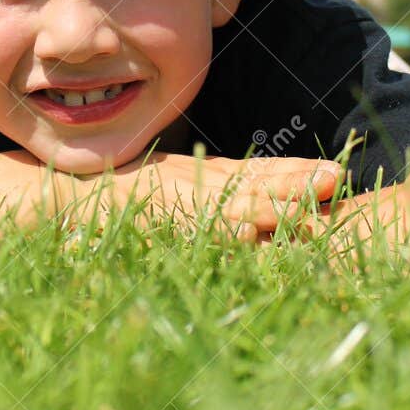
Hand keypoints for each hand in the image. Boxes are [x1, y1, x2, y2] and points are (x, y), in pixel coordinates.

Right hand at [75, 152, 344, 241]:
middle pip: (258, 182)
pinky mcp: (162, 217)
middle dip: (298, 182)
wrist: (72, 195)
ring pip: (236, 202)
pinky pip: (197, 225)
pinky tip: (246, 236)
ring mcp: (183, 200)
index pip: (263, 173)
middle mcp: (200, 184)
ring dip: (273, 204)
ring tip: (307, 206)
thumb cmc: (127, 194)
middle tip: (337, 177)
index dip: (298, 174)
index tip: (336, 173)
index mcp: (209, 177)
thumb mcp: (181, 182)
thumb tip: (266, 215)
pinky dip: (221, 229)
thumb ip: (217, 189)